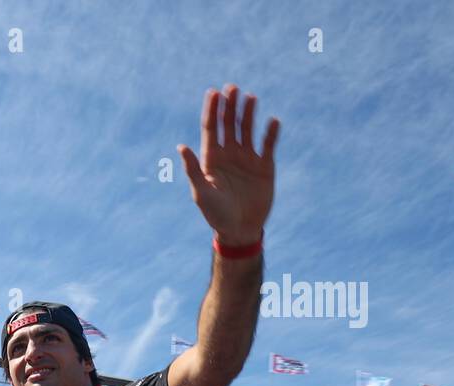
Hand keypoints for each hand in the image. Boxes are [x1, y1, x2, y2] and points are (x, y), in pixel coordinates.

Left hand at [177, 85, 279, 245]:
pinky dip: (270, 133)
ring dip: (248, 114)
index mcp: (211, 158)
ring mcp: (247, 158)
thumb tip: (181, 146)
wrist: (239, 229)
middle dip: (229, 106)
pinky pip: (268, 144)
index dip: (211, 110)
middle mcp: (228, 154)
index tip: (213, 92)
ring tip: (250, 98)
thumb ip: (193, 169)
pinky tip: (272, 121)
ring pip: (247, 129)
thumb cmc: (216, 214)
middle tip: (232, 88)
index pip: (210, 128)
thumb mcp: (202, 192)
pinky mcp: (264, 165)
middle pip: (229, 124)